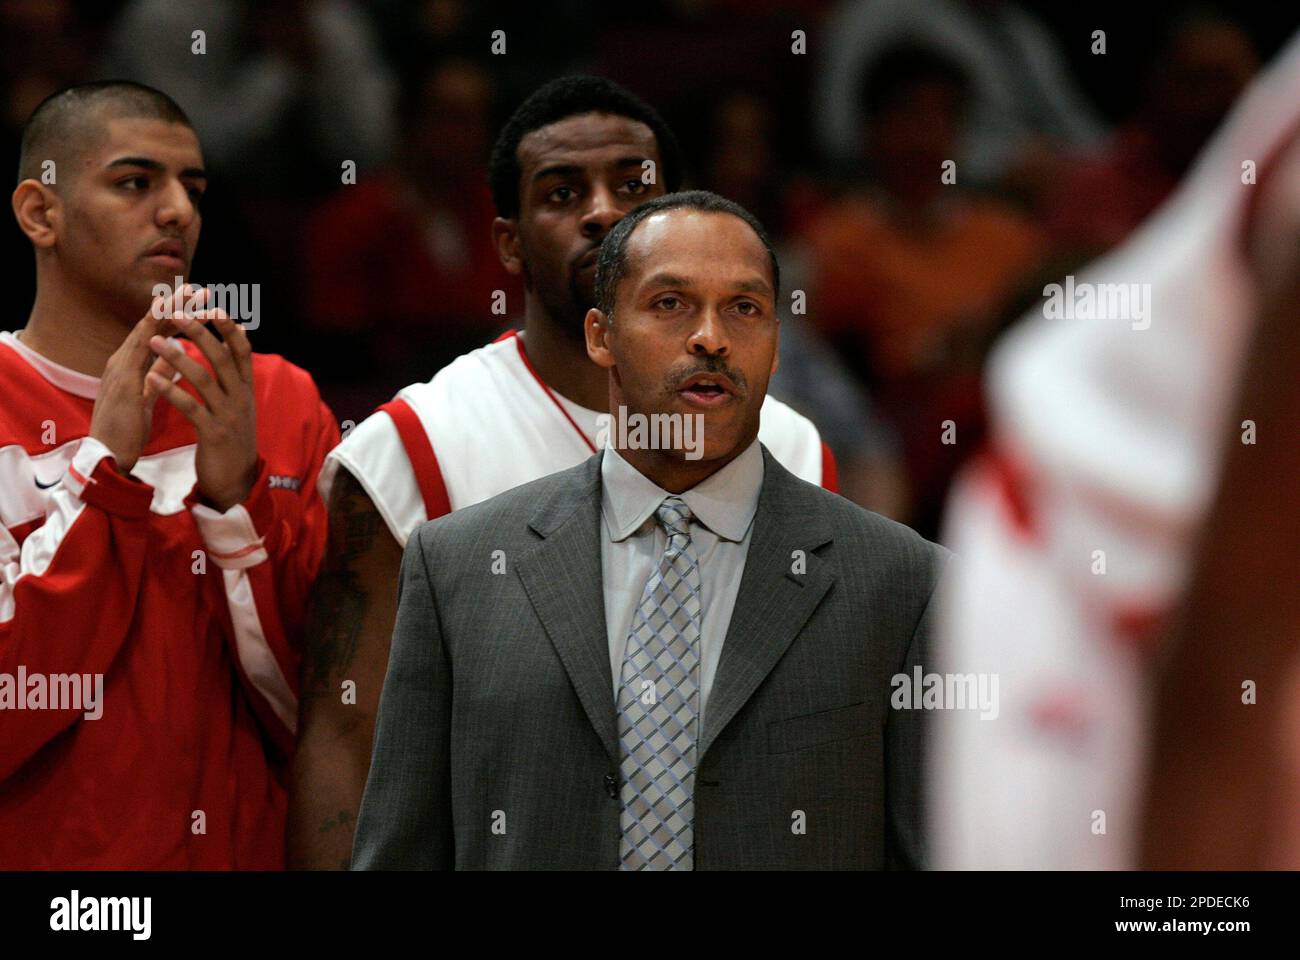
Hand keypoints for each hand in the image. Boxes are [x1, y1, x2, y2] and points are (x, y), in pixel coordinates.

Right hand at [89, 290, 184, 473]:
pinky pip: (141, 360)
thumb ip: (158, 375)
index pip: (156, 332)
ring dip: (169, 316)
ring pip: (146, 335)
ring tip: (190, 300)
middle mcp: (122, 361)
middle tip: (201, 289)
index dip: (177, 314)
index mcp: (130, 364)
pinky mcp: (124, 387)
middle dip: (176, 305)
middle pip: (151, 325)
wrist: (107, 457)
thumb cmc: (126, 428)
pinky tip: (174, 331)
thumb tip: (174, 359)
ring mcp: (120, 371)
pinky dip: (158, 343)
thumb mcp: (147, 396)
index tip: (199, 300)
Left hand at [147, 292, 257, 511]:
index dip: (229, 328)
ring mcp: (229, 416)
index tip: (213, 306)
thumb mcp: (239, 404)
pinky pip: (191, 408)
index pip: (241, 351)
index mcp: (246, 390)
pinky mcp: (213, 434)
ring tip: (154, 340)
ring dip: (178, 358)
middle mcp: (241, 399)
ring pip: (205, 380)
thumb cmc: (231, 438)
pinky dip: (171, 391)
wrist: (236, 481)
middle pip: (222, 359)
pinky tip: (152, 379)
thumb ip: (236, 374)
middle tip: (177, 313)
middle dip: (200, 333)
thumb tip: (242, 336)